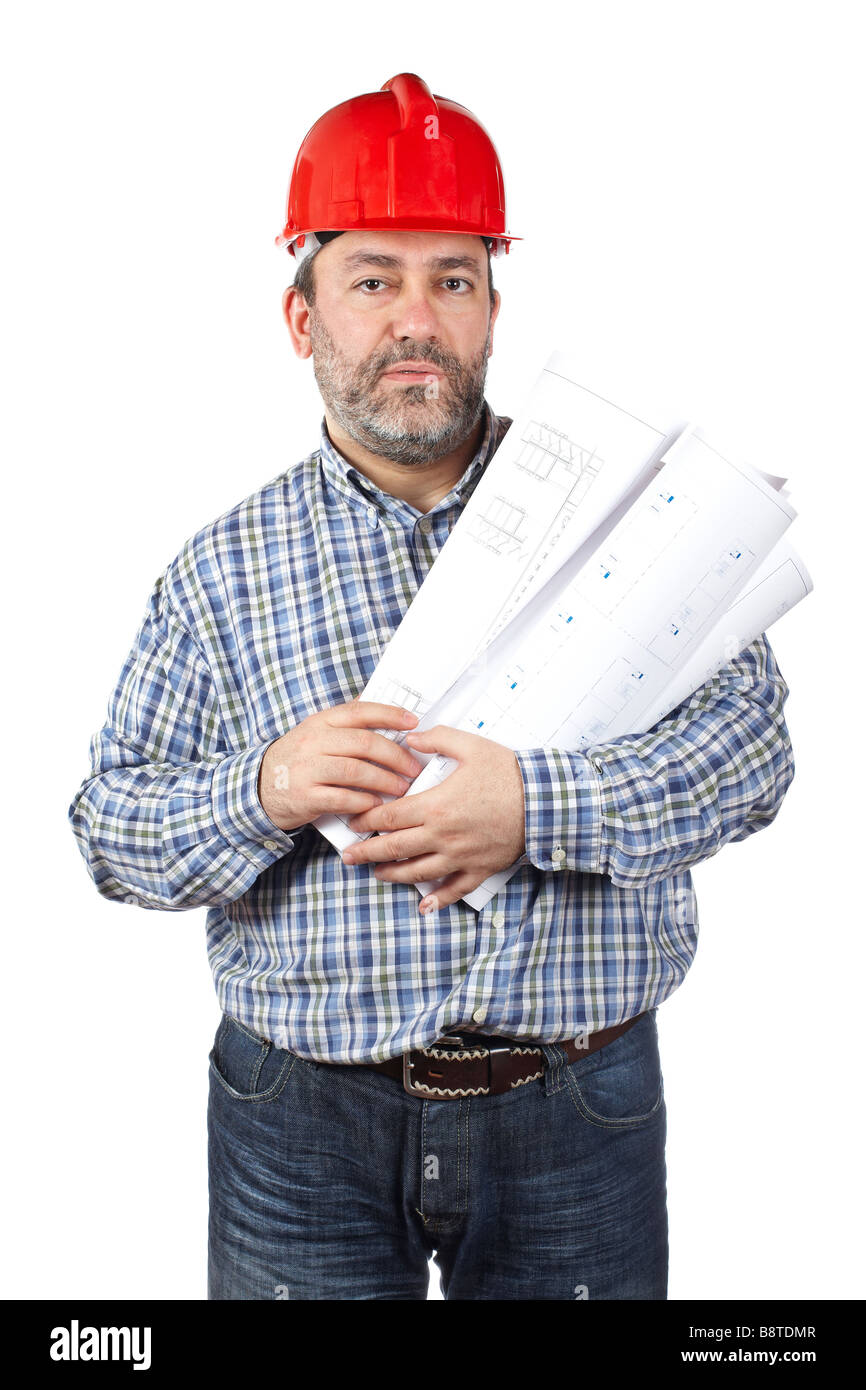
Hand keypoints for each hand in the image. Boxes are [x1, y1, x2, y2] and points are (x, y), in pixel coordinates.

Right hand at [257, 700, 424, 833]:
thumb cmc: (298, 759)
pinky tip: (377, 805)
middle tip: (413, 768)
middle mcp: (313, 742)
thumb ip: (345, 721)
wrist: (259, 788)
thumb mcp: (315, 732)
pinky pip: (342, 799)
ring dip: (385, 781)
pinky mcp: (306, 797)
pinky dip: (364, 802)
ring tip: (402, 788)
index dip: (389, 715)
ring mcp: (307, 770)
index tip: (413, 722)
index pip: (359, 712)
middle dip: (395, 756)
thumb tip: (382, 705)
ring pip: (356, 772)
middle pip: (364, 743)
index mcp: (320, 723)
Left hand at [341, 724, 525, 911]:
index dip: (366, 821)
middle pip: (394, 849)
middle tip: (349, 856)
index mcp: (435, 805)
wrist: (545, 801)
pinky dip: (437, 900)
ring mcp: (460, 856)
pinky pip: (454, 889)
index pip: (389, 817)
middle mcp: (442, 835)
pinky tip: (424, 906)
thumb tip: (411, 737)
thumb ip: (437, 738)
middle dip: (367, 853)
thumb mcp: (471, 745)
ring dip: (392, 875)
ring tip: (377, 873)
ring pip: (417, 872)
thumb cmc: (508, 772)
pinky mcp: (479, 868)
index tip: (353, 823)